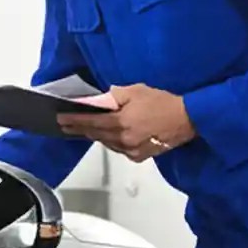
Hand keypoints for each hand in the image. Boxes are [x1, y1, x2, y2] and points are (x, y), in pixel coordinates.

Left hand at [57, 84, 195, 162]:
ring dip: (95, 135)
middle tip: (65, 125)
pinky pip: (118, 149)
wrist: (187, 119)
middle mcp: (123, 139)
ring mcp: (131, 150)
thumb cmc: (163, 102)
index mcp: (120, 122)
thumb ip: (114, 95)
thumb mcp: (136, 90)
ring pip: (106, 143)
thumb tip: (100, 100)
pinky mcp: (139, 156)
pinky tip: (108, 136)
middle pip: (95, 134)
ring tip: (84, 129)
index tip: (60, 119)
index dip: (74, 121)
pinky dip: (111, 141)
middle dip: (79, 129)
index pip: (90, 122)